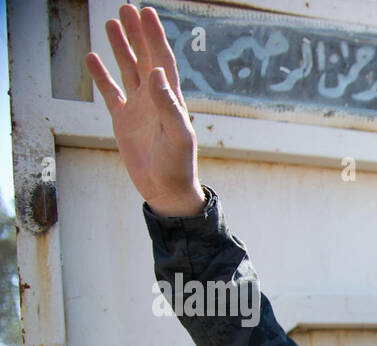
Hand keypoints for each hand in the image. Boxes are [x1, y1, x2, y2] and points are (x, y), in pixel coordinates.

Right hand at [85, 5, 203, 216]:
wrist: (167, 190)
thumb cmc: (178, 165)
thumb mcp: (177, 135)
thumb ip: (168, 105)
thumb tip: (158, 72)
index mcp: (170, 99)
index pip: (162, 59)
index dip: (154, 36)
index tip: (147, 13)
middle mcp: (155, 99)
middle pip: (144, 58)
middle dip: (136, 34)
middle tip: (126, 8)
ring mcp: (138, 108)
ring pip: (127, 70)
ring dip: (119, 47)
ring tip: (110, 24)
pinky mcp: (123, 121)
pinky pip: (110, 92)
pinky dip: (101, 75)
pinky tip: (92, 58)